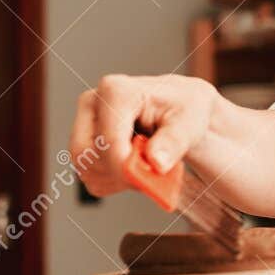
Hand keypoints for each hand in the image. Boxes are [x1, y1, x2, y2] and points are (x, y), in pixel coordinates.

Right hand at [68, 73, 216, 196]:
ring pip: (86, 169)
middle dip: (119, 174)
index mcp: (116, 91)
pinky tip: (135, 169)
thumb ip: (174, 141)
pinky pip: (91, 177)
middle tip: (150, 177)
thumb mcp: (191, 120)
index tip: (150, 178)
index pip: (108, 140)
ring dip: (118, 180)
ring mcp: (83, 123)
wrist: (178, 108)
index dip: (126, 167)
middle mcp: (92, 103)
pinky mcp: (83, 142)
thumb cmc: (184, 109)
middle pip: (86, 155)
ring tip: (148, 167)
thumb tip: (156, 163)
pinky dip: (114, 183)